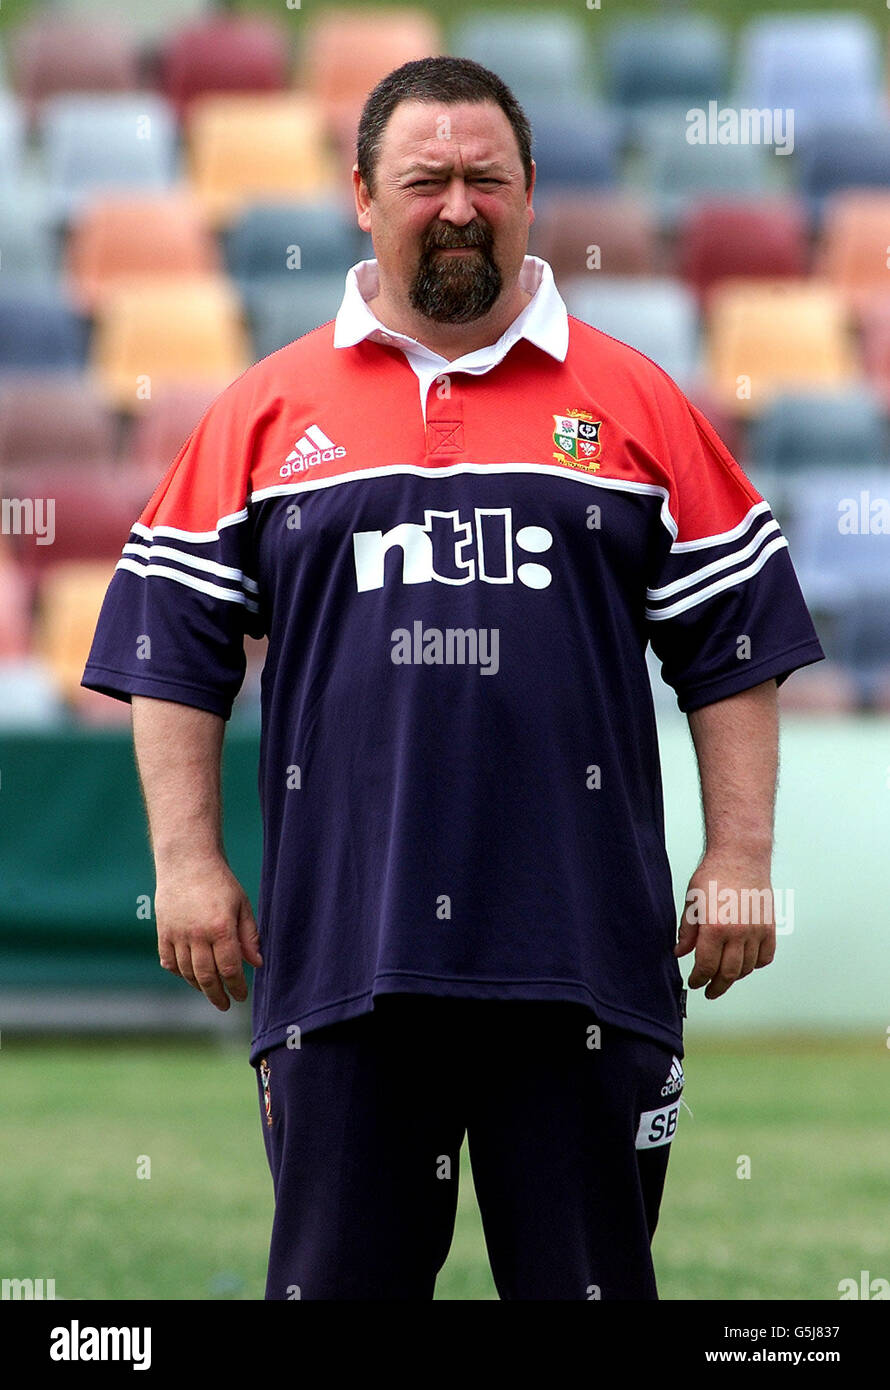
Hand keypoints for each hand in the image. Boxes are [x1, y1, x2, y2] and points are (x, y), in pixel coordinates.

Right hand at [155, 854, 262, 1010]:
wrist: (187, 861)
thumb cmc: (220, 882)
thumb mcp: (242, 905)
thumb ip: (249, 936)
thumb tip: (256, 964)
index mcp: (221, 928)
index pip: (230, 968)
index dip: (236, 986)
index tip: (241, 996)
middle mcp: (197, 935)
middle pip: (207, 977)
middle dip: (217, 995)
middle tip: (225, 1004)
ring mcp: (177, 934)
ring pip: (187, 972)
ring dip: (199, 986)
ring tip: (210, 991)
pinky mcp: (163, 931)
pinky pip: (169, 961)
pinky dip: (179, 972)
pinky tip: (189, 974)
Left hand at [674, 852, 775, 999]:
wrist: (741, 855)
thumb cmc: (715, 874)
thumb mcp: (692, 902)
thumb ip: (687, 931)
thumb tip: (680, 952)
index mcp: (714, 927)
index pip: (705, 966)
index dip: (698, 979)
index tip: (694, 982)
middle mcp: (738, 933)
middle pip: (728, 973)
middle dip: (716, 986)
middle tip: (709, 991)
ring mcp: (756, 931)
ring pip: (747, 968)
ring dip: (734, 976)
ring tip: (724, 976)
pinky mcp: (769, 927)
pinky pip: (765, 957)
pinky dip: (755, 964)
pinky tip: (745, 962)